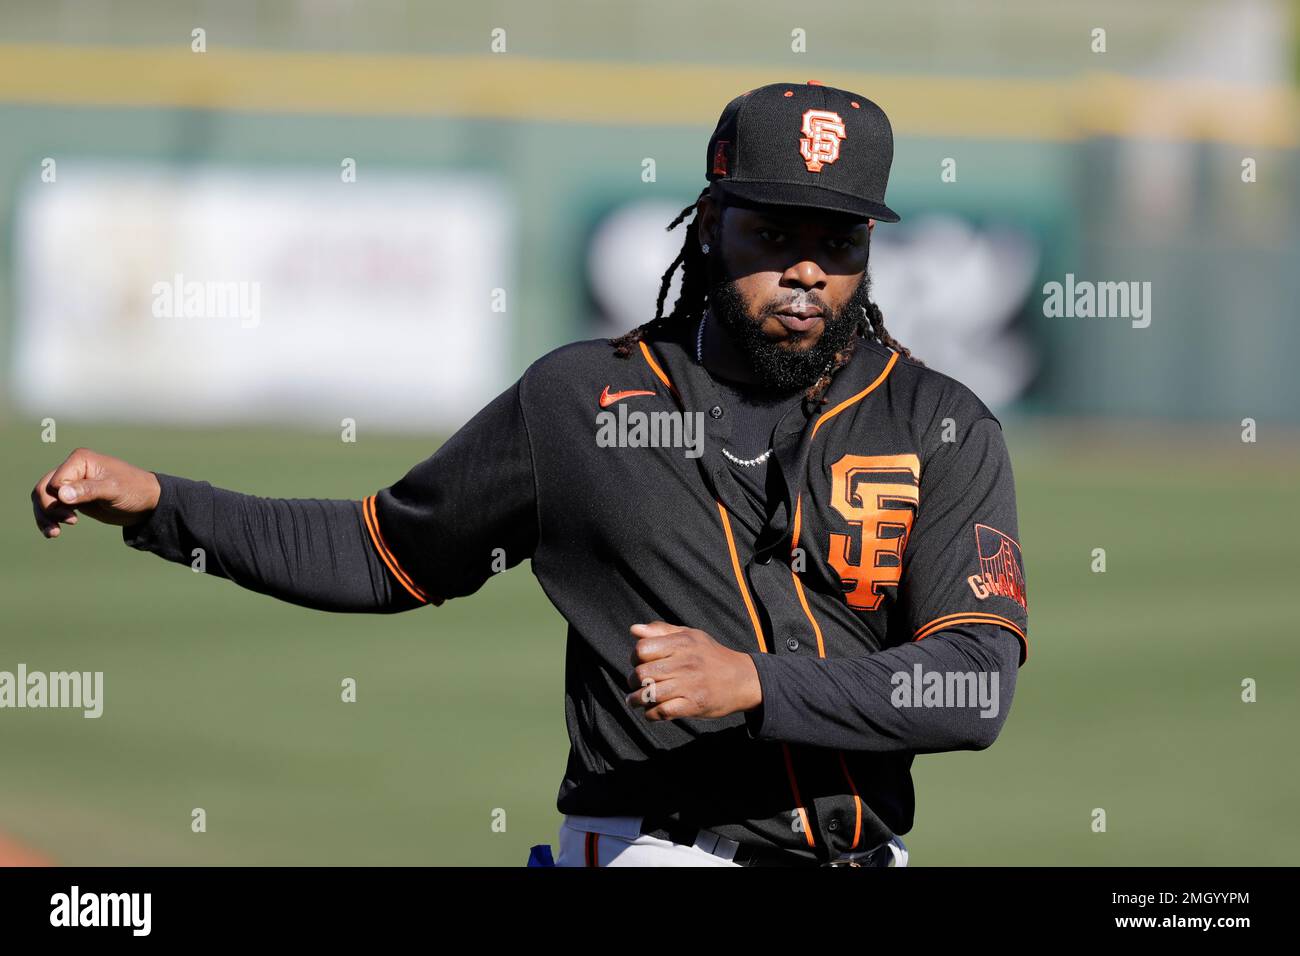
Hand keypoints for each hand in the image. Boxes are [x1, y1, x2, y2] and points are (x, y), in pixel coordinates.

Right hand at [32, 447, 161, 538]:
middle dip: (46, 509)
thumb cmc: (134, 490)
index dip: (58, 500)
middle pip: (44, 489)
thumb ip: (88, 491)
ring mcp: (72, 482)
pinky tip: (54, 531)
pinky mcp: (75, 496)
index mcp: (80, 460)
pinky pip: (53, 505)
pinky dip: (50, 518)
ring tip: (53, 533)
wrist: (148, 502)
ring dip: (44, 516)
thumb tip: (61, 494)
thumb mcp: (113, 491)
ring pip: (44, 498)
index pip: (55, 481)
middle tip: (60, 527)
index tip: (73, 516)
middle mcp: (73, 468)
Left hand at [624, 621, 762, 720]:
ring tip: (635, 701)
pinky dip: (651, 714)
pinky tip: (651, 711)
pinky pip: (662, 711)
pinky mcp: (694, 704)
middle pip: (642, 674)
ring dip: (636, 700)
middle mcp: (685, 662)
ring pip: (648, 694)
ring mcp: (689, 685)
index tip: (638, 664)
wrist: (743, 679)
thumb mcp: (690, 636)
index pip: (642, 649)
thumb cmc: (712, 656)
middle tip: (635, 685)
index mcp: (681, 643)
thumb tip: (634, 629)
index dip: (634, 658)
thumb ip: (661, 631)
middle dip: (633, 682)